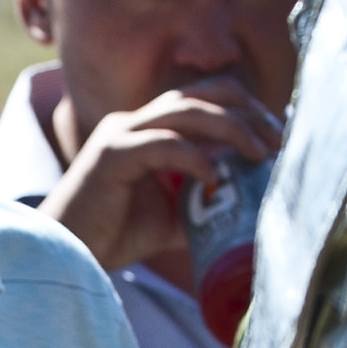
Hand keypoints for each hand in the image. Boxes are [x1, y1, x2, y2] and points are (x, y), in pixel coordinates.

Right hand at [42, 79, 280, 278]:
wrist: (69, 253)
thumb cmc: (113, 234)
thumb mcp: (172, 218)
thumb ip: (204, 204)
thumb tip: (250, 210)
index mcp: (148, 128)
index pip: (204, 97)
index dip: (244, 108)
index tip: (275, 135)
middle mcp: (134, 121)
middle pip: (202, 94)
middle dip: (246, 112)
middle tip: (277, 139)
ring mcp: (121, 134)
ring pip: (186, 111)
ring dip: (229, 129)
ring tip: (258, 153)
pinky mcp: (111, 156)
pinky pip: (163, 144)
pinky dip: (194, 158)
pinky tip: (214, 179)